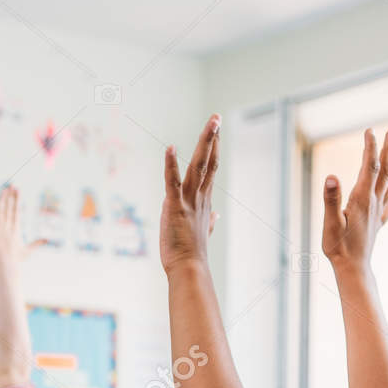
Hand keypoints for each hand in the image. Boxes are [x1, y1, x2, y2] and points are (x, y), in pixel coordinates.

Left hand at [0, 187, 31, 272]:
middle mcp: (8, 227)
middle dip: (10, 195)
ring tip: (2, 190)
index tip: (18, 190)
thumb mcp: (28, 251)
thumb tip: (46, 240)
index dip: (17, 199)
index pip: (17, 210)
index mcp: (16, 229)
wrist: (7, 267)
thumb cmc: (17, 260)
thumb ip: (36, 243)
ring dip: (1, 199)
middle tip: (11, 185)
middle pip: (9, 207)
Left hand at [161, 115, 220, 271]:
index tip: (216, 132)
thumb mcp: (203, 233)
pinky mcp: (173, 207)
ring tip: (211, 122)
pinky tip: (170, 148)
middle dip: (213, 138)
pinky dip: (170, 164)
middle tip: (217, 117)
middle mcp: (199, 197)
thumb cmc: (192, 254)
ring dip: (204, 142)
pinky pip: (171, 182)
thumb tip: (217, 216)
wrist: (189, 270)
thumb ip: (210, 221)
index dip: (214, 149)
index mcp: (204, 202)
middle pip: (209, 162)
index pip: (211, 170)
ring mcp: (188, 201)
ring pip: (198, 166)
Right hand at [321, 128, 387, 273]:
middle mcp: (374, 202)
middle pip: (385, 170)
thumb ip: (331, 199)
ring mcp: (378, 211)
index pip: (369, 167)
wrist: (353, 268)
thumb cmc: (339, 247)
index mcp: (362, 199)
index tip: (370, 131)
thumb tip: (331, 176)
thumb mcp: (330, 223)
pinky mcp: (378, 221)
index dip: (370, 147)